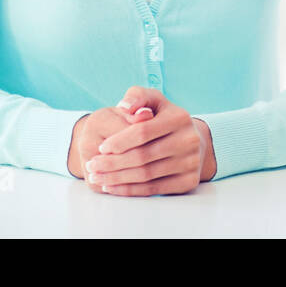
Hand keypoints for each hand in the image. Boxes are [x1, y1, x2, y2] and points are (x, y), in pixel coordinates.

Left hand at [83, 87, 214, 195]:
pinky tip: (113, 187)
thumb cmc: (164, 119)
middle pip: (142, 156)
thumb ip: (137, 96)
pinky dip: (129, 190)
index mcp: (180, 118)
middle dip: (112, 163)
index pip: (142, 132)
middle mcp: (190, 140)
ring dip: (117, 178)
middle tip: (92, 166)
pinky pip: (154, 189)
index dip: (118, 141)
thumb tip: (124, 107)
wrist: (193, 141)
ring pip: (146, 175)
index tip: (101, 148)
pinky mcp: (189, 181)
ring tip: (98, 177)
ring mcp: (191, 162)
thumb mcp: (153, 101)